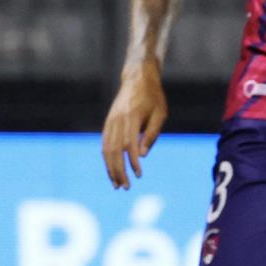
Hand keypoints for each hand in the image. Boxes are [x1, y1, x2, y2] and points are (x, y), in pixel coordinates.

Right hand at [101, 66, 166, 188]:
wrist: (137, 78)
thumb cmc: (153, 97)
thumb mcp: (160, 114)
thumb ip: (152, 134)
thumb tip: (142, 156)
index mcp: (132, 117)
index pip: (130, 144)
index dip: (133, 162)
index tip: (139, 175)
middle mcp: (118, 120)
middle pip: (114, 150)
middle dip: (119, 171)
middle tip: (125, 187)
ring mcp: (110, 121)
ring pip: (106, 149)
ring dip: (110, 168)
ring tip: (117, 184)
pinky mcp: (108, 123)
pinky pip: (105, 143)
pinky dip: (107, 159)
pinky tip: (111, 170)